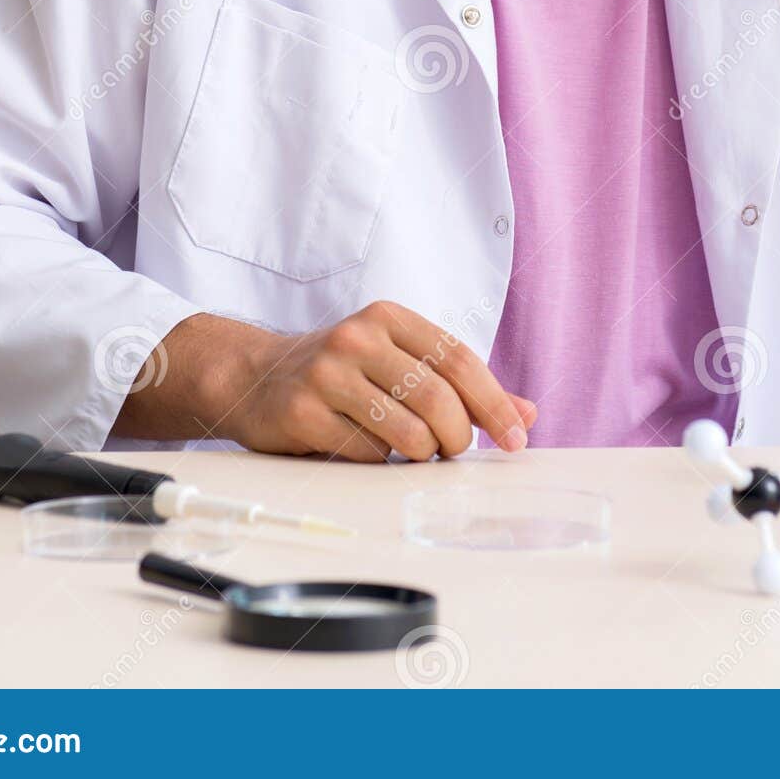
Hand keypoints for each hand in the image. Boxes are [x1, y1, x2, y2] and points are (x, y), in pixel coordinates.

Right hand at [117, 305, 537, 461]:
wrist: (253, 376)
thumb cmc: (340, 371)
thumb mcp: (398, 361)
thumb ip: (461, 386)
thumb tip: (526, 414)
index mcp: (389, 318)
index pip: (458, 358)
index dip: (493, 401)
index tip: (515, 438)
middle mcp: (358, 337)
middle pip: (437, 397)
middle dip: (458, 437)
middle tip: (456, 452)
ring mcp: (327, 373)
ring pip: (406, 431)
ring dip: (423, 454)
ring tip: (416, 452)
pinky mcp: (303, 412)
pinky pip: (366, 453)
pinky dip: (380, 462)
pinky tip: (370, 451)